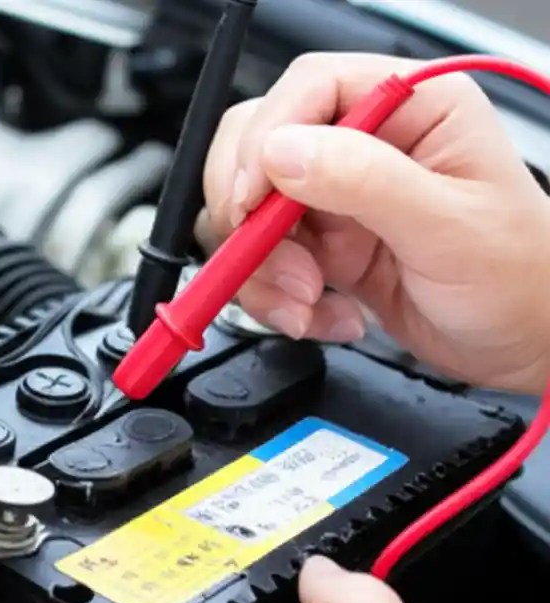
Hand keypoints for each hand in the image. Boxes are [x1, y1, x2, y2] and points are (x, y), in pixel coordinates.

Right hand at [198, 52, 549, 393]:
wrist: (526, 344)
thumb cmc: (520, 280)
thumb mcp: (447, 227)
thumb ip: (363, 181)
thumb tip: (281, 152)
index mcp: (412, 107)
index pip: (309, 89)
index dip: (267, 139)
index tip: (252, 200)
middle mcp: (367, 143)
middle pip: (258, 147)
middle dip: (252, 215)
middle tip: (272, 260)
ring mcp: (338, 195)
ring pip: (248, 212)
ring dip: (262, 268)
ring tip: (308, 303)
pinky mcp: (320, 243)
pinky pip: (260, 260)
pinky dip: (275, 297)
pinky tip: (323, 315)